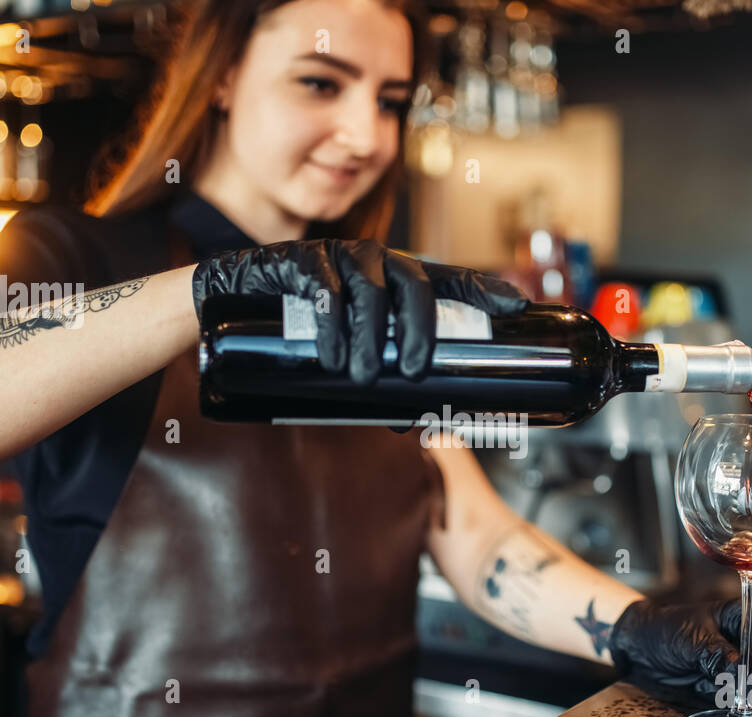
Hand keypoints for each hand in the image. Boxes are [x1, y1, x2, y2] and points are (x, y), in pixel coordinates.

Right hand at [192, 239, 529, 385]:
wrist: (233, 303)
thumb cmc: (302, 327)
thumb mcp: (350, 352)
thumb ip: (381, 379)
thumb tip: (412, 425)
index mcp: (396, 279)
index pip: (451, 280)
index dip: (484, 290)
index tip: (518, 306)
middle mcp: (374, 261)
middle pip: (414, 286)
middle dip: (419, 332)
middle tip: (414, 373)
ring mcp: (338, 257)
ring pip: (369, 293)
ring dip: (370, 339)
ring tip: (361, 377)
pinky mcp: (298, 260)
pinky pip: (324, 288)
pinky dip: (331, 324)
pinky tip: (331, 354)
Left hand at [605, 597, 751, 716]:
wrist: (643, 648)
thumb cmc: (667, 632)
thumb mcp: (691, 640)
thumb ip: (717, 656)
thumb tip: (744, 675)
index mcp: (746, 616)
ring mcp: (747, 664)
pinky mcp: (737, 685)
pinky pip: (750, 699)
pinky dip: (745, 707)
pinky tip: (730, 706)